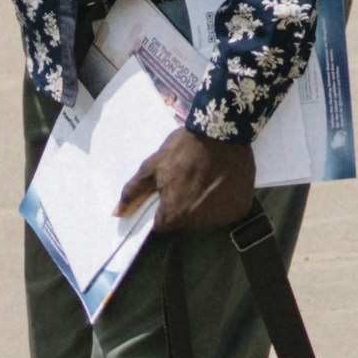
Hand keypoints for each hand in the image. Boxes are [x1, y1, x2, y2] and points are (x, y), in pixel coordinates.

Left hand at [118, 116, 259, 239]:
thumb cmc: (183, 148)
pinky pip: (226, 212)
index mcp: (174, 215)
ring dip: (204, 206)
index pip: (162, 225)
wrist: (222, 132)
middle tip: (188, 181)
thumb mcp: (153, 165)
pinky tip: (221, 183)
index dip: (163, 209)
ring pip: (207, 219)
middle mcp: (199, 223)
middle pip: (185, 223)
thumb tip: (117, 213)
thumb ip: (133, 192)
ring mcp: (222, 218)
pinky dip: (223, 202)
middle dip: (184, 206)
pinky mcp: (239, 210)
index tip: (169, 192)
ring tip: (205, 181)